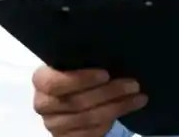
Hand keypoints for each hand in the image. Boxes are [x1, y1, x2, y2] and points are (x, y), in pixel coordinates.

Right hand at [31, 64, 147, 135]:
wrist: (72, 96)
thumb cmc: (77, 74)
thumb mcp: (74, 63)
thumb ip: (83, 59)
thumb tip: (113, 50)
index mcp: (41, 80)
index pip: (55, 82)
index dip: (81, 79)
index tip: (106, 74)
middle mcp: (43, 104)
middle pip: (78, 102)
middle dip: (109, 92)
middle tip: (133, 84)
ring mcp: (54, 124)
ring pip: (89, 119)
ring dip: (118, 107)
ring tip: (138, 97)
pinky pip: (92, 132)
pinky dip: (112, 121)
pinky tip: (127, 109)